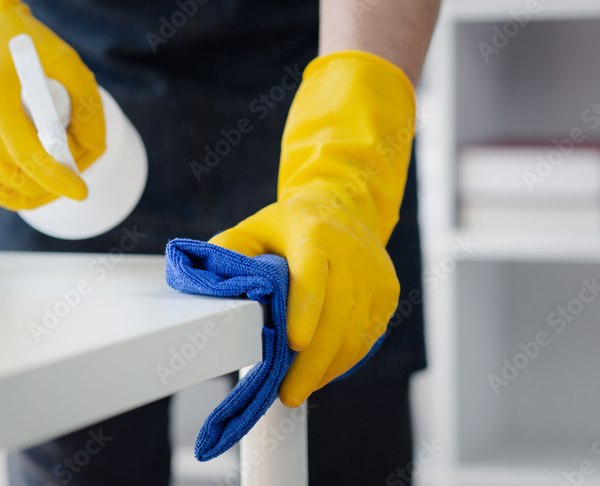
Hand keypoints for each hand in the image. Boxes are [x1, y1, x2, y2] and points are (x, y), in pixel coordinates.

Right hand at [0, 0, 105, 209]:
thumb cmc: (26, 48)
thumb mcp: (63, 57)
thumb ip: (85, 98)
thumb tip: (94, 144)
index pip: (27, 152)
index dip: (56, 175)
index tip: (82, 189)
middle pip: (23, 176)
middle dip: (60, 178)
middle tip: (85, 156)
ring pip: (15, 188)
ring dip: (47, 186)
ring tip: (68, 157)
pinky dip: (25, 195)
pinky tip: (45, 183)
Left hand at [209, 51, 414, 406]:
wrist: (345, 208)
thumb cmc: (290, 226)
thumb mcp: (254, 227)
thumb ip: (230, 251)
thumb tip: (211, 282)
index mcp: (316, 235)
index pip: (313, 274)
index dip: (306, 310)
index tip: (294, 342)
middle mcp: (352, 254)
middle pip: (336, 316)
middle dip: (312, 362)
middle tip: (288, 392)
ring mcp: (375, 276)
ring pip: (356, 334)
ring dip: (327, 368)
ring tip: (298, 389)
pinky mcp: (388, 294)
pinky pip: (368, 337)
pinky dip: (344, 360)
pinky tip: (320, 372)